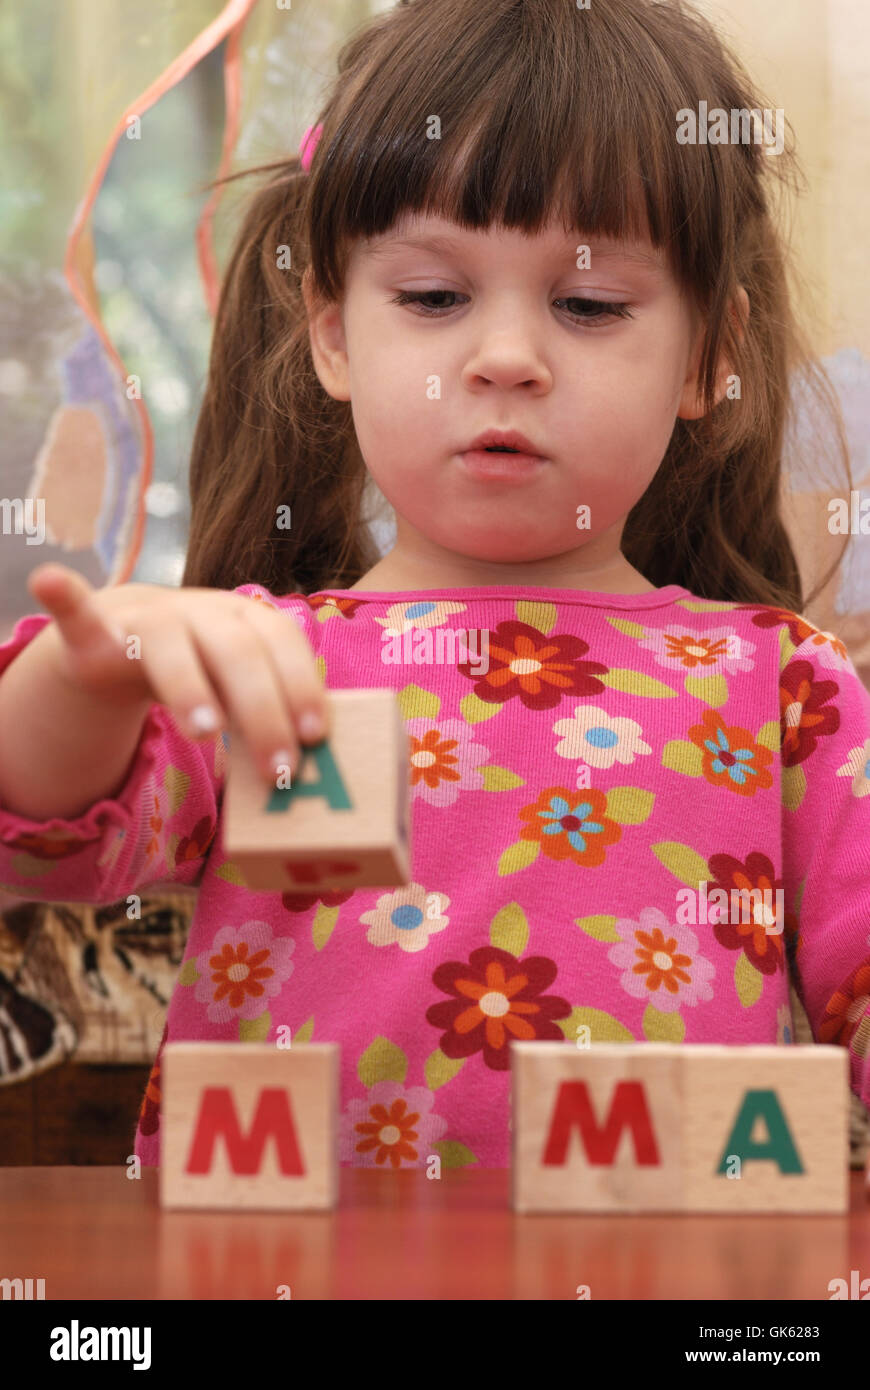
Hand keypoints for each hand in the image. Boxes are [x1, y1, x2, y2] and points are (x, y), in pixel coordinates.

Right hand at [27, 563, 327, 782]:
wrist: (130, 638)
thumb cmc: (206, 670)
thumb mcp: (240, 686)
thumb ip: (269, 714)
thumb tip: (312, 770)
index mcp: (247, 620)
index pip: (282, 645)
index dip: (301, 685)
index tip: (316, 735)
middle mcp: (201, 613)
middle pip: (236, 654)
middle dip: (261, 710)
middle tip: (278, 767)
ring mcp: (148, 619)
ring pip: (169, 649)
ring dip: (190, 687)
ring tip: (206, 732)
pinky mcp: (95, 631)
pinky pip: (77, 612)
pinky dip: (65, 598)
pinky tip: (48, 580)